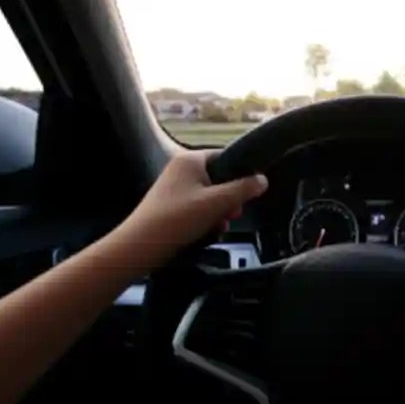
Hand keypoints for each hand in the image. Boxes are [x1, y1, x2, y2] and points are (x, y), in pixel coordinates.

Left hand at [110, 150, 267, 271]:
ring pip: (210, 197)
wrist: (141, 246)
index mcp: (190, 159)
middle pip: (219, 179)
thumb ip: (243, 189)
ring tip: (219, 227)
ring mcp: (175, 189)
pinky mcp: (171, 207)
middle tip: (233, 214)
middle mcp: (181, 170)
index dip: (241, 174)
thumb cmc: (178, 218)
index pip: (225, 157)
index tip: (250, 193)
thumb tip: (263, 179)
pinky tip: (208, 233)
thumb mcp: (217, 203)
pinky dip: (205, 220)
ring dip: (219, 213)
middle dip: (230, 199)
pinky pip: (197, 209)